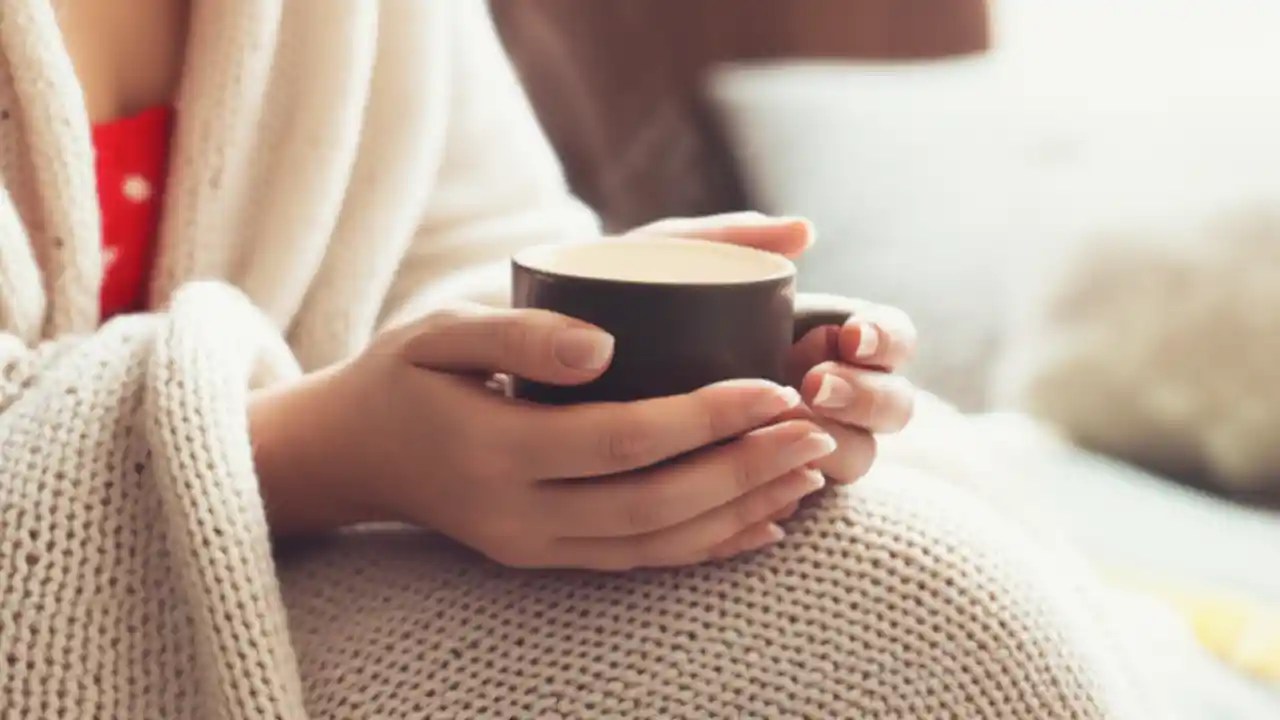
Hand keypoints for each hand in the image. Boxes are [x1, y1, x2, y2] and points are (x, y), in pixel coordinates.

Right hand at [250, 303, 835, 569]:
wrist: (352, 454)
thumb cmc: (403, 375)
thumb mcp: (439, 331)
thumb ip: (519, 334)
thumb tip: (603, 344)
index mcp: (493, 450)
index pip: (620, 440)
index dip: (702, 419)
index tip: (770, 387)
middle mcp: (516, 515)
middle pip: (654, 504)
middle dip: (744, 470)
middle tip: (814, 431)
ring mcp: (531, 548)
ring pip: (655, 545)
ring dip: (740, 511)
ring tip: (809, 472)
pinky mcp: (543, 559)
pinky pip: (637, 564)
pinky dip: (706, 549)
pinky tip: (762, 527)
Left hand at [632, 213, 917, 486]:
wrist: (565, 364)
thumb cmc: (626, 298)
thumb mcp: (665, 258)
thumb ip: (726, 237)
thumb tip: (805, 231)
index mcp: (821, 334)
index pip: (889, 337)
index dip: (887, 338)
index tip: (851, 336)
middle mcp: (824, 391)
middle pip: (892, 405)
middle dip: (869, 396)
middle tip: (815, 386)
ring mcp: (797, 442)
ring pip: (858, 456)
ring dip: (839, 444)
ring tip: (790, 428)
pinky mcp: (761, 489)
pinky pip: (797, 501)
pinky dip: (789, 494)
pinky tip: (765, 488)